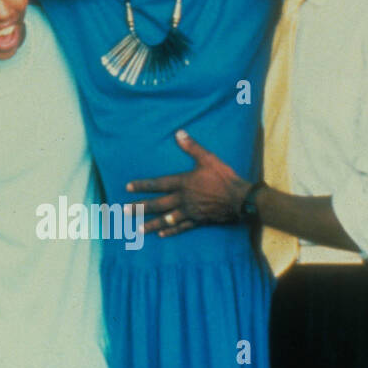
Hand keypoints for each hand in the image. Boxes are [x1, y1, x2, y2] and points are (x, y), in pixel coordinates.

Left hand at [126, 130, 251, 236]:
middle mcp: (183, 199)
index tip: (128, 188)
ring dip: (152, 224)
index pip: (158, 184)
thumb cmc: (224, 178)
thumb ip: (192, 147)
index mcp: (183, 183)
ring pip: (166, 219)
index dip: (142, 185)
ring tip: (138, 229)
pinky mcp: (199, 221)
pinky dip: (171, 231)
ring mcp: (190, 212)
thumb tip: (178, 133)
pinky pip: (182, 228)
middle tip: (125, 211)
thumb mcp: (208, 159)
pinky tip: (161, 234)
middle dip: (140, 207)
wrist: (242, 199)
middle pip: (158, 204)